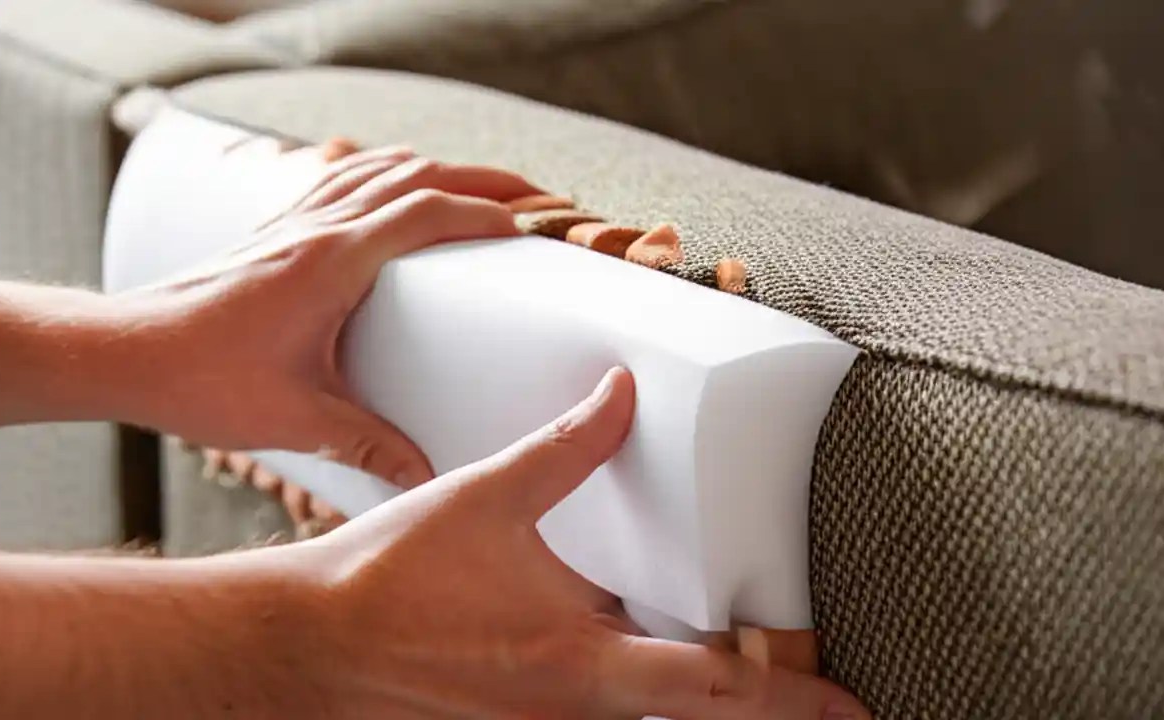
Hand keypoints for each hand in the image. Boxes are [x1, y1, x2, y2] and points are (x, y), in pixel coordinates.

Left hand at [122, 139, 541, 486]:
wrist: (124, 353)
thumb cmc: (202, 381)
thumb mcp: (297, 420)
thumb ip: (368, 447)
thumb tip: (426, 479)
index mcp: (331, 263)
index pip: (425, 213)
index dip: (483, 215)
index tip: (527, 230)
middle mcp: (314, 229)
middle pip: (412, 175)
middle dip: (479, 180)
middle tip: (530, 194)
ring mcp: (291, 223)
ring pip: (377, 169)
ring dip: (435, 169)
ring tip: (479, 184)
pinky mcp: (274, 231)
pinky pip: (340, 178)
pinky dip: (382, 170)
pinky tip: (393, 180)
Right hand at [266, 368, 869, 719]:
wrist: (310, 647)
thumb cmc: (389, 579)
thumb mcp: (487, 498)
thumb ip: (567, 448)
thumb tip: (621, 394)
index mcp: (581, 664)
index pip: (716, 692)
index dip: (794, 700)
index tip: (853, 707)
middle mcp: (574, 715)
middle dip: (770, 708)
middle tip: (831, 692)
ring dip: (708, 700)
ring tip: (756, 667)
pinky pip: (606, 716)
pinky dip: (649, 696)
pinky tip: (650, 659)